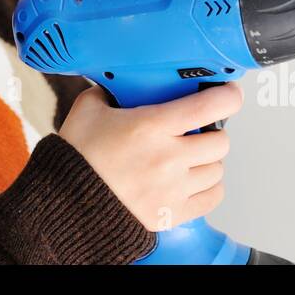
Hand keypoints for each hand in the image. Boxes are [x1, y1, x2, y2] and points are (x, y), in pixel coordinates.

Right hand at [57, 81, 242, 231]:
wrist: (64, 202)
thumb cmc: (76, 158)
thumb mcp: (89, 109)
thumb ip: (110, 90)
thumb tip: (120, 81)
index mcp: (151, 126)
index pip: (209, 106)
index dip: (228, 96)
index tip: (229, 94)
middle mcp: (167, 158)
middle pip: (220, 141)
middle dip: (213, 132)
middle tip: (200, 130)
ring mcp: (172, 188)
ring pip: (217, 170)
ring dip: (208, 161)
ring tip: (191, 157)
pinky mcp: (171, 213)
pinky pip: (211, 198)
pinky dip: (208, 188)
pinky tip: (193, 180)